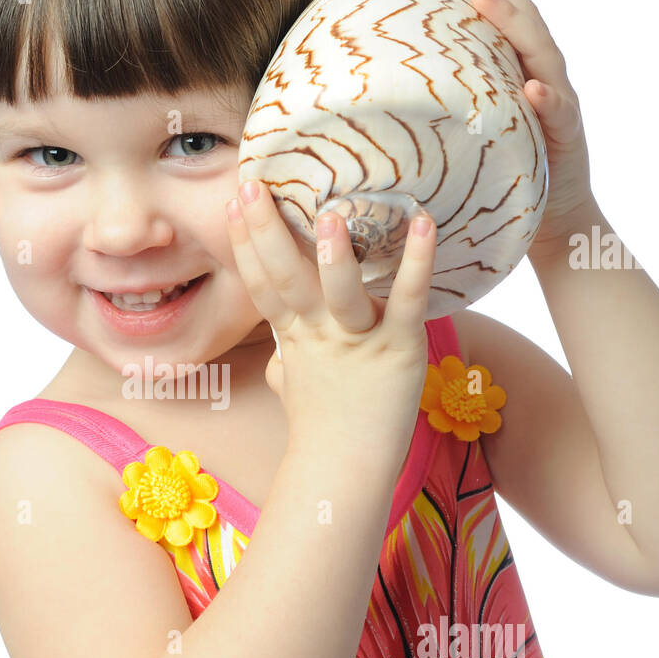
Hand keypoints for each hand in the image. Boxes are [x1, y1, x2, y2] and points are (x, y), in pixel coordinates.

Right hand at [225, 181, 437, 473]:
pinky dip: (417, 263)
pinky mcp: (399, 349)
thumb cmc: (323, 430)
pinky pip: (406, 301)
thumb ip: (286, 365)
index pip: (263, 284)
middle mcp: (320, 335)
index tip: (234, 204)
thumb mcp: (294, 389)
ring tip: (329, 215)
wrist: (346, 471)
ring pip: (341, 293)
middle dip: (266, 231)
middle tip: (250, 186)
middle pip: (287, 278)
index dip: (245, 244)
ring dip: (333, 255)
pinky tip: (424, 224)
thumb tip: (278, 364)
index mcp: (295, 337)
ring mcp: (358, 342)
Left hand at [452, 0, 598, 254]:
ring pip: (543, 55)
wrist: (553, 223)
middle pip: (524, 21)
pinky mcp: (567, 140)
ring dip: (513, 24)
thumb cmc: (503, 175)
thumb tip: (393, 94)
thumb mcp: (474, 132)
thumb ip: (453, 104)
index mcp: (521, 73)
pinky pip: (559, 114)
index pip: (505, 19)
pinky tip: (532, 89)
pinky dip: (547, 99)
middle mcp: (545, 78)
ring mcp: (560, 105)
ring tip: (483, 0)